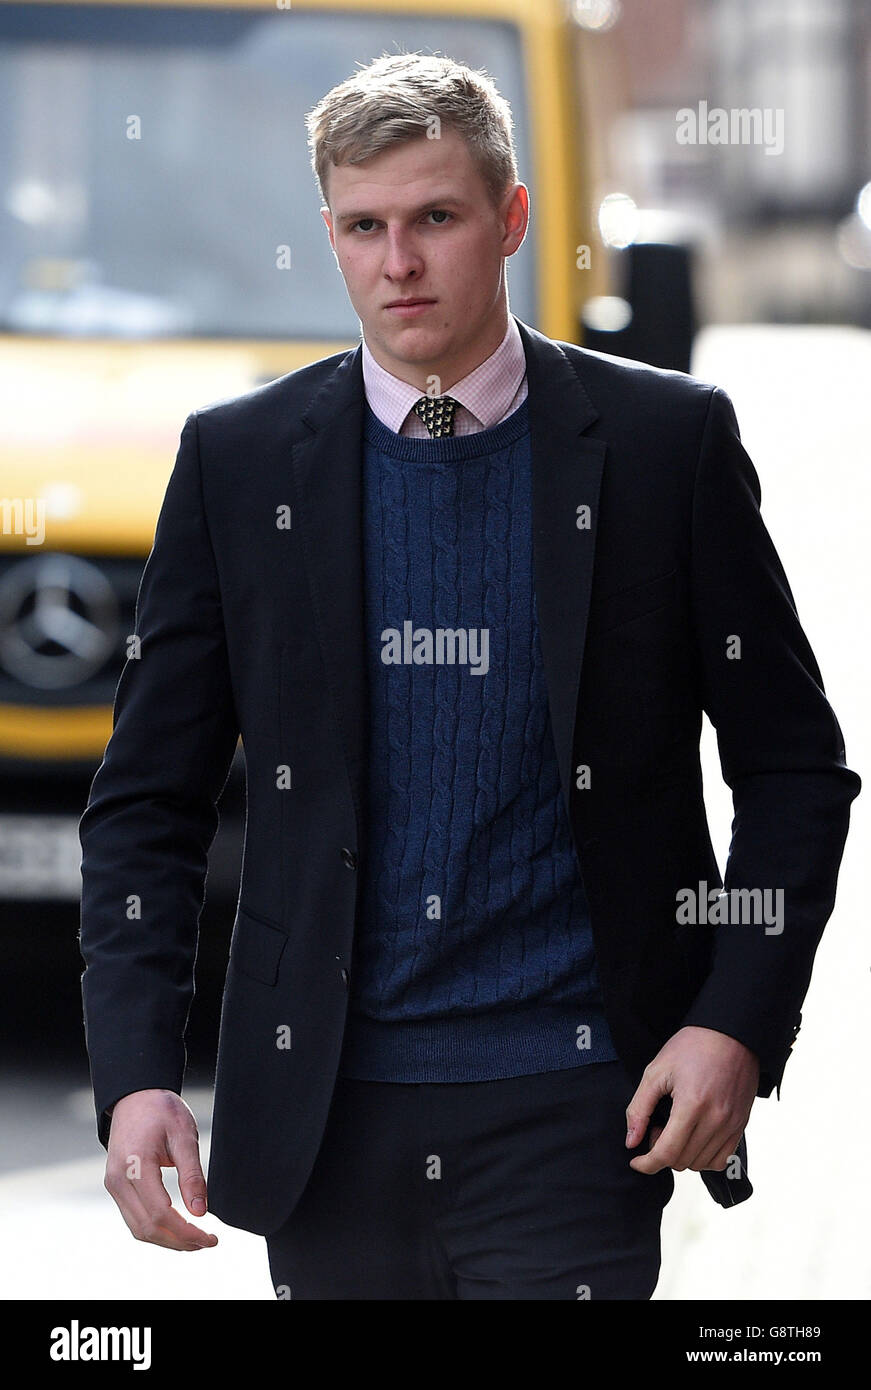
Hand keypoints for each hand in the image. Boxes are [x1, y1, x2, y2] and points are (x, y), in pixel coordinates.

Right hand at [104, 1089, 218, 1250]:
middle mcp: (118, 1180)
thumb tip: (201, 1212)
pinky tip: (176, 1229)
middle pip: (148, 1228)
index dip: (187, 1232)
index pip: (161, 1213)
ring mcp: (113, 1185)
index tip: (211, 1237)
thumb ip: (192, 1175)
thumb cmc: (161, 1110)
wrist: (135, 1095)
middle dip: (180, 1242)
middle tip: (208, 1242)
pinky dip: (155, 1230)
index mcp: (135, 1165)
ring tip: (195, 1241)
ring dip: (167, 1241)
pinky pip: (133, 1218)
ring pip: (138, 1228)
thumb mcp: (184, 1135)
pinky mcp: (116, 1187)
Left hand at [625, 1025, 759, 1174]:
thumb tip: (631, 1141)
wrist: (731, 1033)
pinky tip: (693, 1137)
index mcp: (692, 1105)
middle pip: (682, 1161)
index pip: (667, 1153)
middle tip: (656, 1127)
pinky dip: (703, 1156)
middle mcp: (716, 1120)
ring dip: (682, 1155)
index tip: (636, 1161)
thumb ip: (639, 1108)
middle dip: (661, 1153)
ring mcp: (732, 1124)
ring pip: (701, 1164)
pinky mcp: (741, 1124)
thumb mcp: (656, 1070)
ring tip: (675, 1128)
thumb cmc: (693, 1046)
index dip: (647, 1163)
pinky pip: (721, 1158)